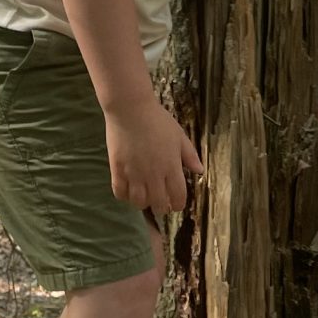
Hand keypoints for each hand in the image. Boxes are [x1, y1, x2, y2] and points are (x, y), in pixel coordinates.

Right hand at [105, 94, 201, 213]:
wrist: (130, 109)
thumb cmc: (158, 120)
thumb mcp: (179, 136)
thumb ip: (190, 156)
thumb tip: (200, 171)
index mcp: (172, 167)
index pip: (178, 197)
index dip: (178, 205)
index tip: (176, 205)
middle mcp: (154, 175)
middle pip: (158, 204)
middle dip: (162, 208)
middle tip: (160, 203)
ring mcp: (134, 174)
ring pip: (139, 202)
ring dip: (143, 203)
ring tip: (144, 196)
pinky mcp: (117, 170)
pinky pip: (120, 193)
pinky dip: (125, 196)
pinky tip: (128, 190)